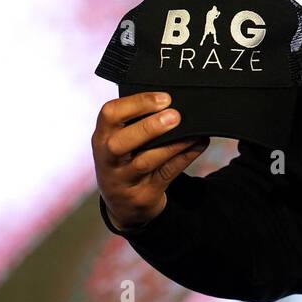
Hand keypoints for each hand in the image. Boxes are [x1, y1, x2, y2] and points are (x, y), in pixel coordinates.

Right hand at [91, 92, 209, 230]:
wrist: (124, 203)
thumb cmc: (127, 159)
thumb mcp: (121, 140)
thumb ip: (138, 121)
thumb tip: (175, 101)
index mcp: (102, 137)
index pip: (109, 114)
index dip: (137, 103)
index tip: (164, 98)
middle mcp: (107, 159)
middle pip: (119, 143)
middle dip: (148, 127)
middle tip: (175, 116)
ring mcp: (123, 180)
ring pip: (144, 162)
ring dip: (172, 145)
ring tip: (193, 132)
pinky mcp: (143, 194)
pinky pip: (166, 174)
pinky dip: (185, 157)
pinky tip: (199, 144)